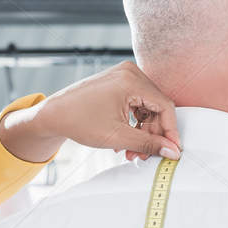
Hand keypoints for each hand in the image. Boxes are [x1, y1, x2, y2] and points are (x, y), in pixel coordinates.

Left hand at [0, 61, 180, 163]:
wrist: (54, 114)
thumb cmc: (79, 121)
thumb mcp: (118, 137)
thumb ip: (149, 144)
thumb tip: (172, 151)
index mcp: (131, 80)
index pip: (164, 106)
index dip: (170, 131)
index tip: (171, 150)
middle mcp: (130, 72)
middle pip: (156, 106)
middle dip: (152, 134)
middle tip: (143, 154)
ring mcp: (124, 75)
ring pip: (147, 107)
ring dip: (143, 131)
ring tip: (130, 150)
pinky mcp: (118, 81)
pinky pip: (137, 102)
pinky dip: (135, 121)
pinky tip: (125, 137)